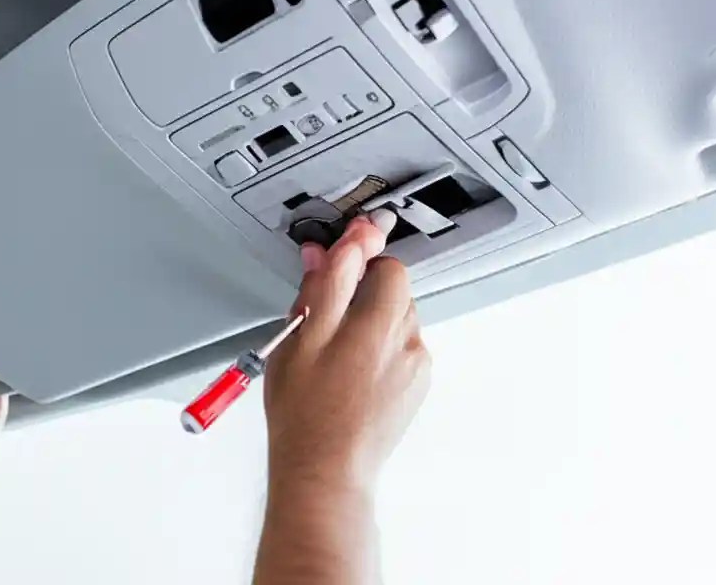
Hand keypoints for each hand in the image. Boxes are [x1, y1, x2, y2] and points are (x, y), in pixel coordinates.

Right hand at [264, 213, 431, 492]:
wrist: (326, 470)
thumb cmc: (305, 414)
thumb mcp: (298, 341)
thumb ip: (321, 288)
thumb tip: (331, 251)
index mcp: (377, 323)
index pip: (382, 261)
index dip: (360, 248)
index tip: (347, 243)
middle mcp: (406, 340)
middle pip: (392, 288)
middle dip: (362, 289)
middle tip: (327, 312)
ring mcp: (415, 364)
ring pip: (396, 317)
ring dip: (371, 319)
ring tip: (336, 350)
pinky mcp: (417, 384)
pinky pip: (402, 346)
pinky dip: (381, 347)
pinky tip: (352, 370)